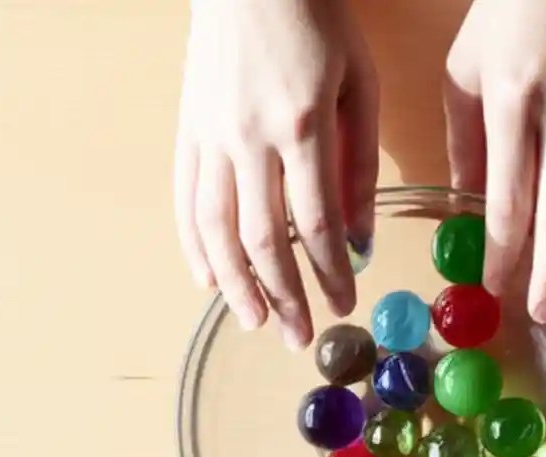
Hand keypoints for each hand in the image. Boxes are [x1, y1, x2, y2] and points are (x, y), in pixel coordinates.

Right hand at [175, 0, 377, 348]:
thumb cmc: (318, 23)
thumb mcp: (360, 85)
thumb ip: (360, 164)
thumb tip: (359, 238)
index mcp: (301, 126)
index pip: (316, 223)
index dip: (330, 273)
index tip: (344, 305)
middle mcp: (248, 139)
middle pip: (263, 239)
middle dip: (284, 296)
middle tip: (299, 336)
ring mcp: (209, 137)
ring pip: (216, 229)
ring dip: (235, 285)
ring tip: (254, 321)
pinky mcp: (186, 132)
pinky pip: (184, 200)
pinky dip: (193, 246)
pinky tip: (206, 279)